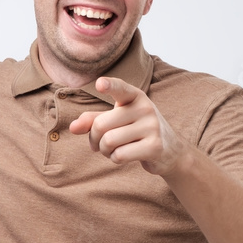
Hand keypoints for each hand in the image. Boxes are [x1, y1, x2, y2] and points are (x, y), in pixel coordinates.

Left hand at [69, 77, 185, 175]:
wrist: (170, 150)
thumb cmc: (135, 130)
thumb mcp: (116, 120)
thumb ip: (93, 120)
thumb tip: (73, 127)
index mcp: (134, 96)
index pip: (120, 88)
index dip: (109, 86)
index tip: (99, 84)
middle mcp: (145, 107)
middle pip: (101, 124)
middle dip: (94, 139)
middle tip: (100, 144)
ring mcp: (152, 126)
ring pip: (108, 141)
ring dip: (104, 151)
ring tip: (112, 150)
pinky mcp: (155, 146)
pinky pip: (120, 155)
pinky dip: (115, 159)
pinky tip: (124, 156)